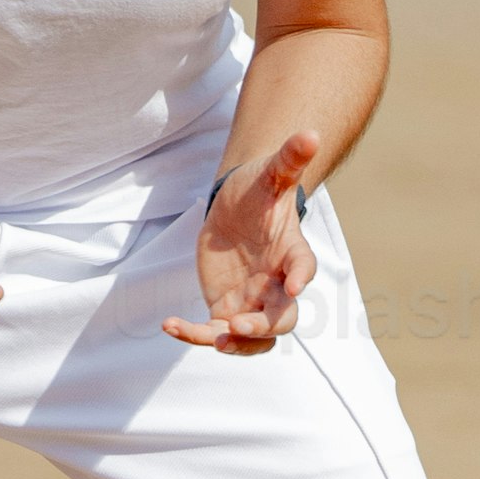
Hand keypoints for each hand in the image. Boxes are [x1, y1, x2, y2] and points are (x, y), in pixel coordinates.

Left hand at [168, 127, 322, 353]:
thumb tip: (310, 133)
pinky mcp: (226, 309)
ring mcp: (252, 301)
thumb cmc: (258, 191)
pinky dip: (194, 334)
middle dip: (263, 327)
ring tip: (211, 339)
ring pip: (254, 338)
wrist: (234, 207)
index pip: (303, 266)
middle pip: (281, 318)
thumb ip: (289, 160)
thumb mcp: (269, 175)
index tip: (294, 287)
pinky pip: (214, 332)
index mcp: (292, 252)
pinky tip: (169, 325)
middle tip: (238, 327)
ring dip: (236, 345)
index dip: (302, 277)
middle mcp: (277, 285)